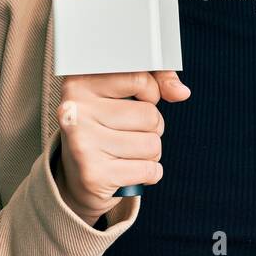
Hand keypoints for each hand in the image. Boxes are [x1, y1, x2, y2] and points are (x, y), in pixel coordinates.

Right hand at [53, 69, 190, 224]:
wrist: (74, 176)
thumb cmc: (103, 127)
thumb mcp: (121, 94)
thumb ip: (155, 81)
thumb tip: (181, 92)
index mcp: (79, 83)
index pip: (139, 79)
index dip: (151, 92)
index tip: (139, 100)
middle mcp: (75, 111)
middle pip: (150, 115)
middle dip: (151, 127)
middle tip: (129, 133)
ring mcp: (82, 143)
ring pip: (152, 144)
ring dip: (150, 152)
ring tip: (127, 152)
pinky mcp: (94, 175)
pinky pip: (149, 170)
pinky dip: (149, 173)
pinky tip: (129, 170)